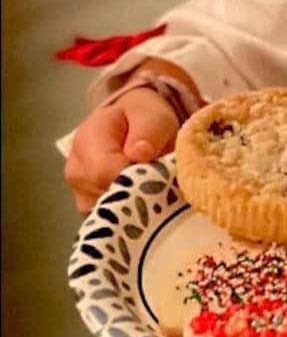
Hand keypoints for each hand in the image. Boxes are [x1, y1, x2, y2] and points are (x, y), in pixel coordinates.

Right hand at [64, 86, 178, 215]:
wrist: (133, 125)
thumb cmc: (142, 119)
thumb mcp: (153, 114)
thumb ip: (149, 130)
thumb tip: (139, 153)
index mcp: (87, 140)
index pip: (104, 172)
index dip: (135, 176)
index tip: (157, 170)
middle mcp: (76, 171)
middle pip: (107, 197)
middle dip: (138, 191)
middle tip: (159, 176)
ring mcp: (80, 194)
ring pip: (111, 213)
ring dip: (136, 202)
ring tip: (150, 182)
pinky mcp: (91, 211)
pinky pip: (113, 222)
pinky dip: (131, 212)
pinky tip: (143, 195)